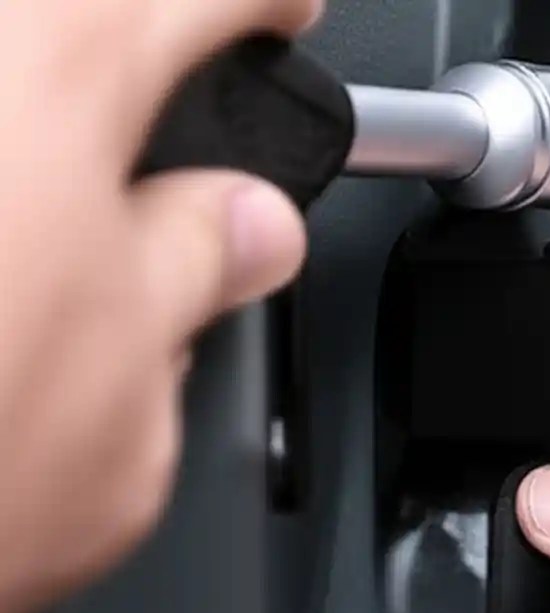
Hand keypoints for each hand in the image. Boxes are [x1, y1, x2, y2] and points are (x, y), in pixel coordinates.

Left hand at [0, 0, 321, 612]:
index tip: (287, 14)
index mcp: (51, 85)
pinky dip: (4, 146)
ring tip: (83, 150)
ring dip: (47, 69)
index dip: (266, 0)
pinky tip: (15, 206)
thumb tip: (244, 228)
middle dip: (148, 22)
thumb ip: (199, 271)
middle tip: (186, 63)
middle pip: (75, 7)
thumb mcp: (134, 400)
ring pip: (9, 54)